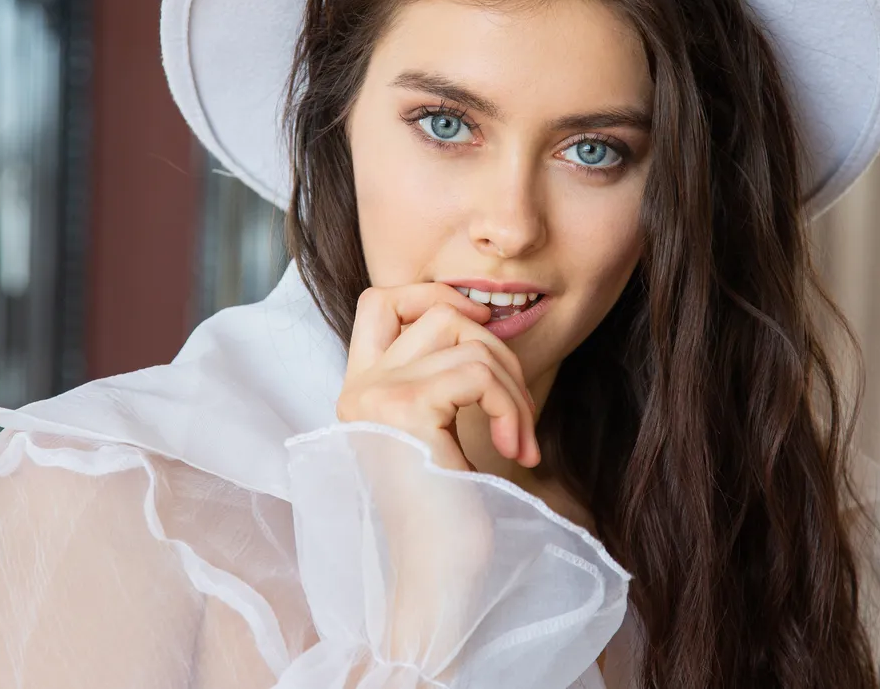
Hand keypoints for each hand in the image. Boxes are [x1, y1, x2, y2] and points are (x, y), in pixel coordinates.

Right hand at [333, 282, 542, 671]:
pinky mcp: (404, 410)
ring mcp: (375, 396)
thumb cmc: (447, 517)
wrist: (436, 582)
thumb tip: (487, 317)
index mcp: (361, 390)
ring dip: (514, 388)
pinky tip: (519, 452)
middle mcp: (358, 387)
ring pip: (466, 338)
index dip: (435, 297)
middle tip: (517, 412)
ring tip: (521, 442)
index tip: (483, 338)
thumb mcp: (440, 431)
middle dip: (496, 349)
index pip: (381, 299)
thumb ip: (443, 376)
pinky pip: (477, 372)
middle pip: (436, 309)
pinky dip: (513, 407)